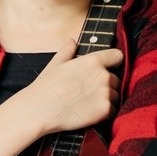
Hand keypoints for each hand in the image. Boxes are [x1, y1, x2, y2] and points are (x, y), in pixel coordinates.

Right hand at [0, 39, 122, 155]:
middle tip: (88, 92)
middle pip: (116, 79)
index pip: (117, 56)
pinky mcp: (105, 110)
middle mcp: (103, 75)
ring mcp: (106, 93)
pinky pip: (113, 111)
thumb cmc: (45, 87)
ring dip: (107, 99)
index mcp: (93, 60)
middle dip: (106, 85)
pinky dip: (105, 113)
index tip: (108, 69)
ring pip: (116, 95)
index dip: (113, 62)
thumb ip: (67, 51)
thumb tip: (72, 41)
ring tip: (88, 103)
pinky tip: (89, 113)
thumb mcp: (55, 64)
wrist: (39, 111)